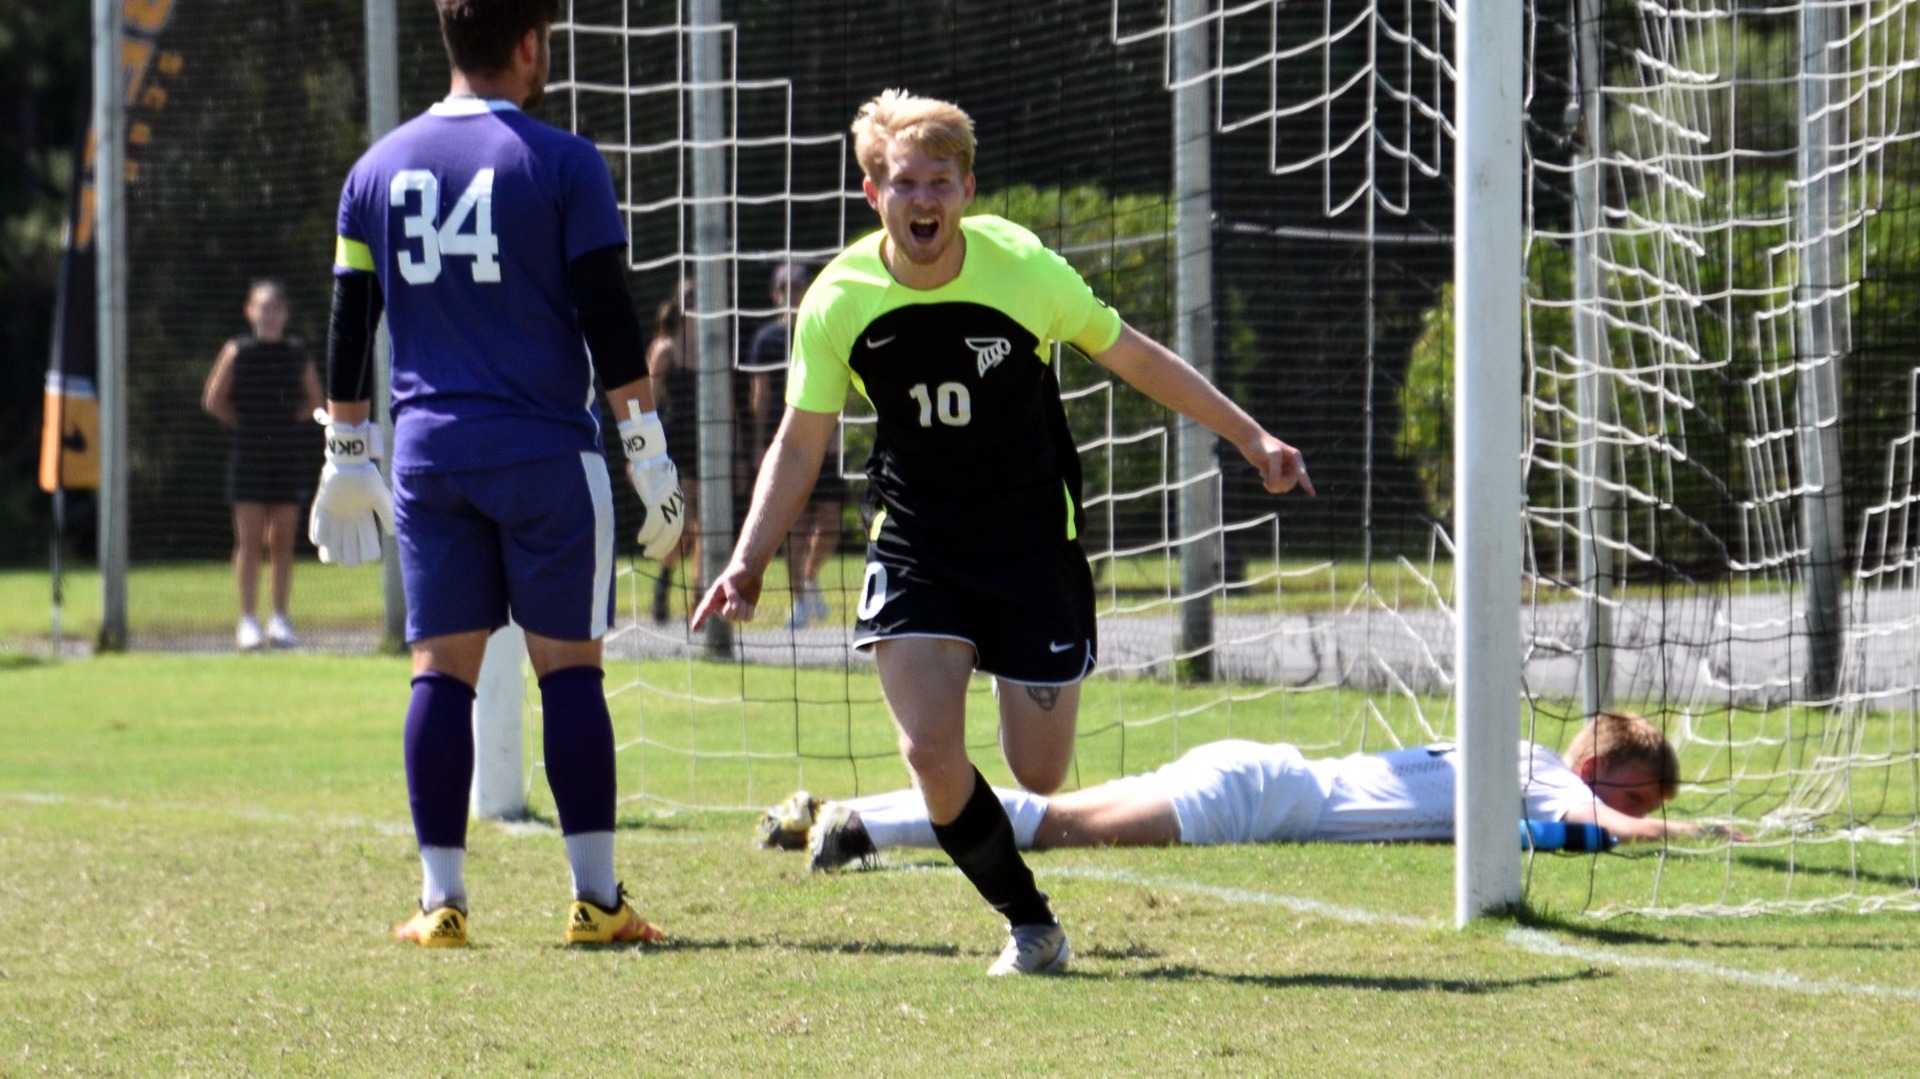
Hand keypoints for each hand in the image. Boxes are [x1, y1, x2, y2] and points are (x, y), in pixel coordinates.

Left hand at [308, 420, 393, 566]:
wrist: (350, 460)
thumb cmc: (367, 477)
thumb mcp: (380, 497)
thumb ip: (387, 513)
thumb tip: (393, 534)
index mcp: (363, 516)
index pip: (367, 537)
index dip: (369, 548)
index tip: (371, 557)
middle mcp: (347, 517)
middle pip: (348, 541)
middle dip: (349, 553)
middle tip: (349, 563)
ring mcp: (333, 512)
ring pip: (332, 536)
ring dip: (332, 548)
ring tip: (331, 558)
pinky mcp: (321, 504)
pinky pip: (317, 521)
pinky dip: (318, 531)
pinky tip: (319, 541)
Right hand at [620, 409, 684, 559]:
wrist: (648, 454)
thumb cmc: (649, 468)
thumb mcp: (654, 486)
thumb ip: (652, 498)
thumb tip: (644, 505)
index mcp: (676, 502)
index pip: (677, 527)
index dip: (669, 541)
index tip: (660, 551)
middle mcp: (675, 503)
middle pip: (674, 532)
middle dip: (664, 547)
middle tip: (652, 556)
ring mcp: (667, 502)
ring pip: (666, 530)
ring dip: (656, 544)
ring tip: (647, 552)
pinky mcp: (657, 499)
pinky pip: (654, 522)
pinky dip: (648, 533)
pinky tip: (641, 539)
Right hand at [689, 565, 762, 629]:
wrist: (749, 572)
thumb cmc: (735, 574)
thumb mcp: (730, 580)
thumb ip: (731, 594)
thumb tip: (735, 607)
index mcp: (713, 599)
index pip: (704, 610)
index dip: (699, 619)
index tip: (694, 629)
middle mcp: (721, 608)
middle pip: (726, 617)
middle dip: (734, 606)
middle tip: (737, 595)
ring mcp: (733, 613)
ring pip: (738, 618)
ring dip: (743, 606)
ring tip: (742, 596)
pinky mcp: (744, 613)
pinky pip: (747, 619)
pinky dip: (750, 609)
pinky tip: (748, 602)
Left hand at [1241, 432, 1315, 496]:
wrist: (1249, 440)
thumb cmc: (1262, 444)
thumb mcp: (1272, 455)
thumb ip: (1276, 470)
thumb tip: (1277, 484)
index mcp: (1295, 457)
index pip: (1302, 474)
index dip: (1307, 485)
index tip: (1313, 495)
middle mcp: (1292, 463)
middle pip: (1290, 483)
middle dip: (1279, 483)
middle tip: (1267, 480)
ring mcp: (1283, 468)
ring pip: (1283, 486)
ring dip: (1273, 484)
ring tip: (1264, 475)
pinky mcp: (1275, 472)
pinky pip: (1276, 485)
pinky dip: (1268, 483)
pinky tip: (1262, 473)